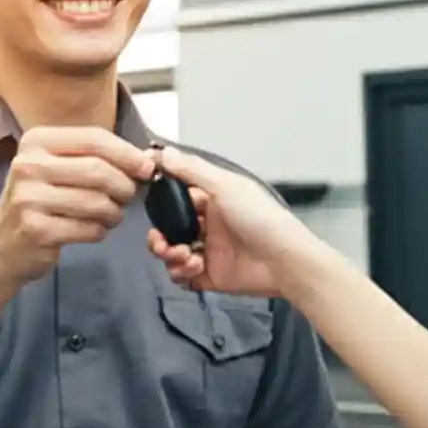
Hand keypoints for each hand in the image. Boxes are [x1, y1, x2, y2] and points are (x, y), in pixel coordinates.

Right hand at [0, 126, 155, 283]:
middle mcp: (28, 165)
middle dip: (125, 185)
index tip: (148, 167)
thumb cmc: (38, 202)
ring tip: (110, 215)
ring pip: (97, 202)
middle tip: (130, 196)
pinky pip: (89, 228)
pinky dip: (100, 231)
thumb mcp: (56, 168)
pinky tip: (92, 229)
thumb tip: (145, 159)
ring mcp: (29, 198)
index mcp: (36, 141)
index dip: (127, 153)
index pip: (94, 138)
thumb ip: (95, 158)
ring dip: (114, 212)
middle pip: (99, 170)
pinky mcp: (36, 230)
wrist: (1, 245)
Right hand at [146, 146, 318, 296]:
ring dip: (169, 254)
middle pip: (168, 228)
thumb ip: (191, 170)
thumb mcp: (225, 186)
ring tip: (183, 256)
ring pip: (171, 252)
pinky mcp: (209, 275)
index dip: (160, 199)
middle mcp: (207, 224)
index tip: (144, 198)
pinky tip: (194, 267)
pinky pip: (181, 275)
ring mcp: (207, 250)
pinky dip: (180, 272)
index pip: (176, 196)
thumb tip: (161, 151)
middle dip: (159, 235)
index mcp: (211, 199)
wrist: (284, 261)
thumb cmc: (259, 217)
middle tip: (162, 242)